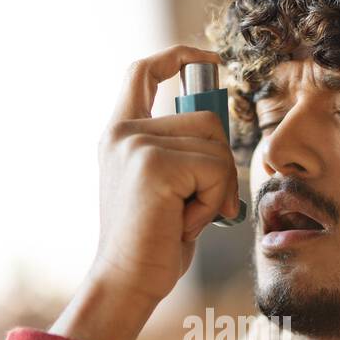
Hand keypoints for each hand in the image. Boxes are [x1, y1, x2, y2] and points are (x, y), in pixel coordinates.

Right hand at [91, 44, 241, 305]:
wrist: (126, 282)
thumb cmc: (152, 244)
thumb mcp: (166, 188)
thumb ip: (181, 153)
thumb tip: (220, 129)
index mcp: (119, 133)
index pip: (143, 72)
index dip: (179, 57)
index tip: (209, 60)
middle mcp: (123, 131)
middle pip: (206, 118)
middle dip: (219, 165)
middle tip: (195, 207)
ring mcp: (136, 144)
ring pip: (216, 146)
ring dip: (217, 188)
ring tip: (185, 216)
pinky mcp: (154, 164)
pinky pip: (216, 170)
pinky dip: (214, 203)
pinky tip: (185, 224)